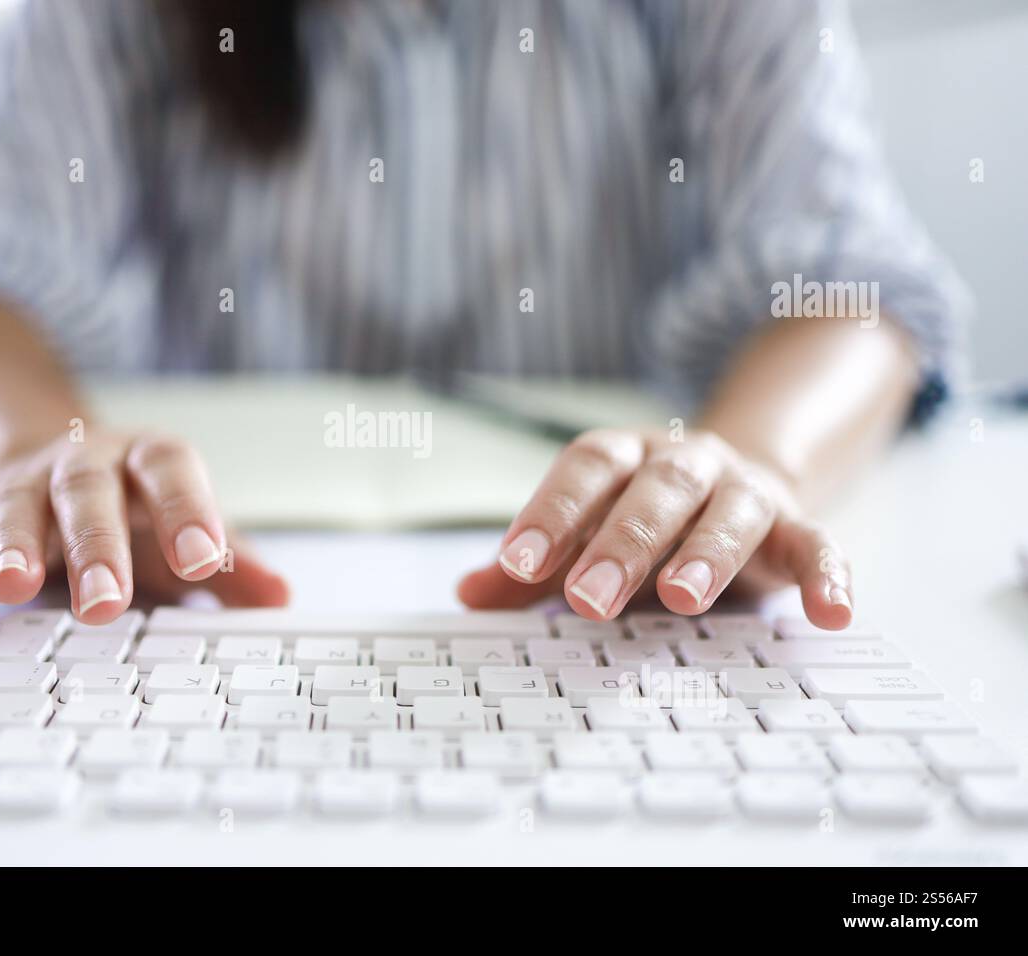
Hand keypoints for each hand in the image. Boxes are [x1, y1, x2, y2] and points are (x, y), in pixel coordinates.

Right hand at [0, 430, 288, 621]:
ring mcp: (35, 482)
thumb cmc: (144, 507)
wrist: (69, 459)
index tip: (205, 561)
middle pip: (91, 495)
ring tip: (11, 587)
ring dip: (14, 547)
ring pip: (22, 507)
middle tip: (104, 604)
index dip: (189, 514)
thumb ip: (234, 562)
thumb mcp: (189, 528)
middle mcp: (91, 462)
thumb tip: (280, 596)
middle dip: (98, 548)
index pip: (173, 475)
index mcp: (151, 460)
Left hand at [458, 428, 851, 627]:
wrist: (733, 486)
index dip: (551, 512)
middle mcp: (685, 464)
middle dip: (621, 544)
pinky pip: (819, 548)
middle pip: (655, 493)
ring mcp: (744, 493)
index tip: (515, 562)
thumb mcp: (587, 538)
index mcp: (626, 458)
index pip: (586, 469)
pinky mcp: (795, 529)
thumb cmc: (643, 522)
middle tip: (586, 598)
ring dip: (705, 554)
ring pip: (730, 514)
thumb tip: (468, 592)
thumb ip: (536, 568)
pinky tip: (830, 614)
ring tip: (681, 599)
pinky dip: (828, 577)